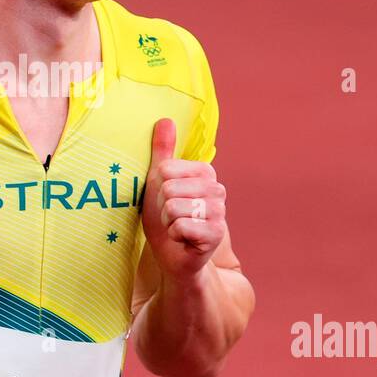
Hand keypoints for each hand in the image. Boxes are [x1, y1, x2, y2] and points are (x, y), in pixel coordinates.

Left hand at [140, 118, 226, 278]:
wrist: (174, 256)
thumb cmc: (165, 218)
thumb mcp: (158, 182)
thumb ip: (162, 151)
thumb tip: (165, 119)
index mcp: (205, 172)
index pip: (165, 169)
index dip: (157, 189)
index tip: (166, 200)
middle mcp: (217, 189)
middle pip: (168, 188)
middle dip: (162, 207)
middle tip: (171, 217)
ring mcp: (219, 211)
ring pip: (173, 207)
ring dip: (168, 222)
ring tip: (177, 228)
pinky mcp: (215, 233)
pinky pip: (181, 226)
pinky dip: (175, 236)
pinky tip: (183, 240)